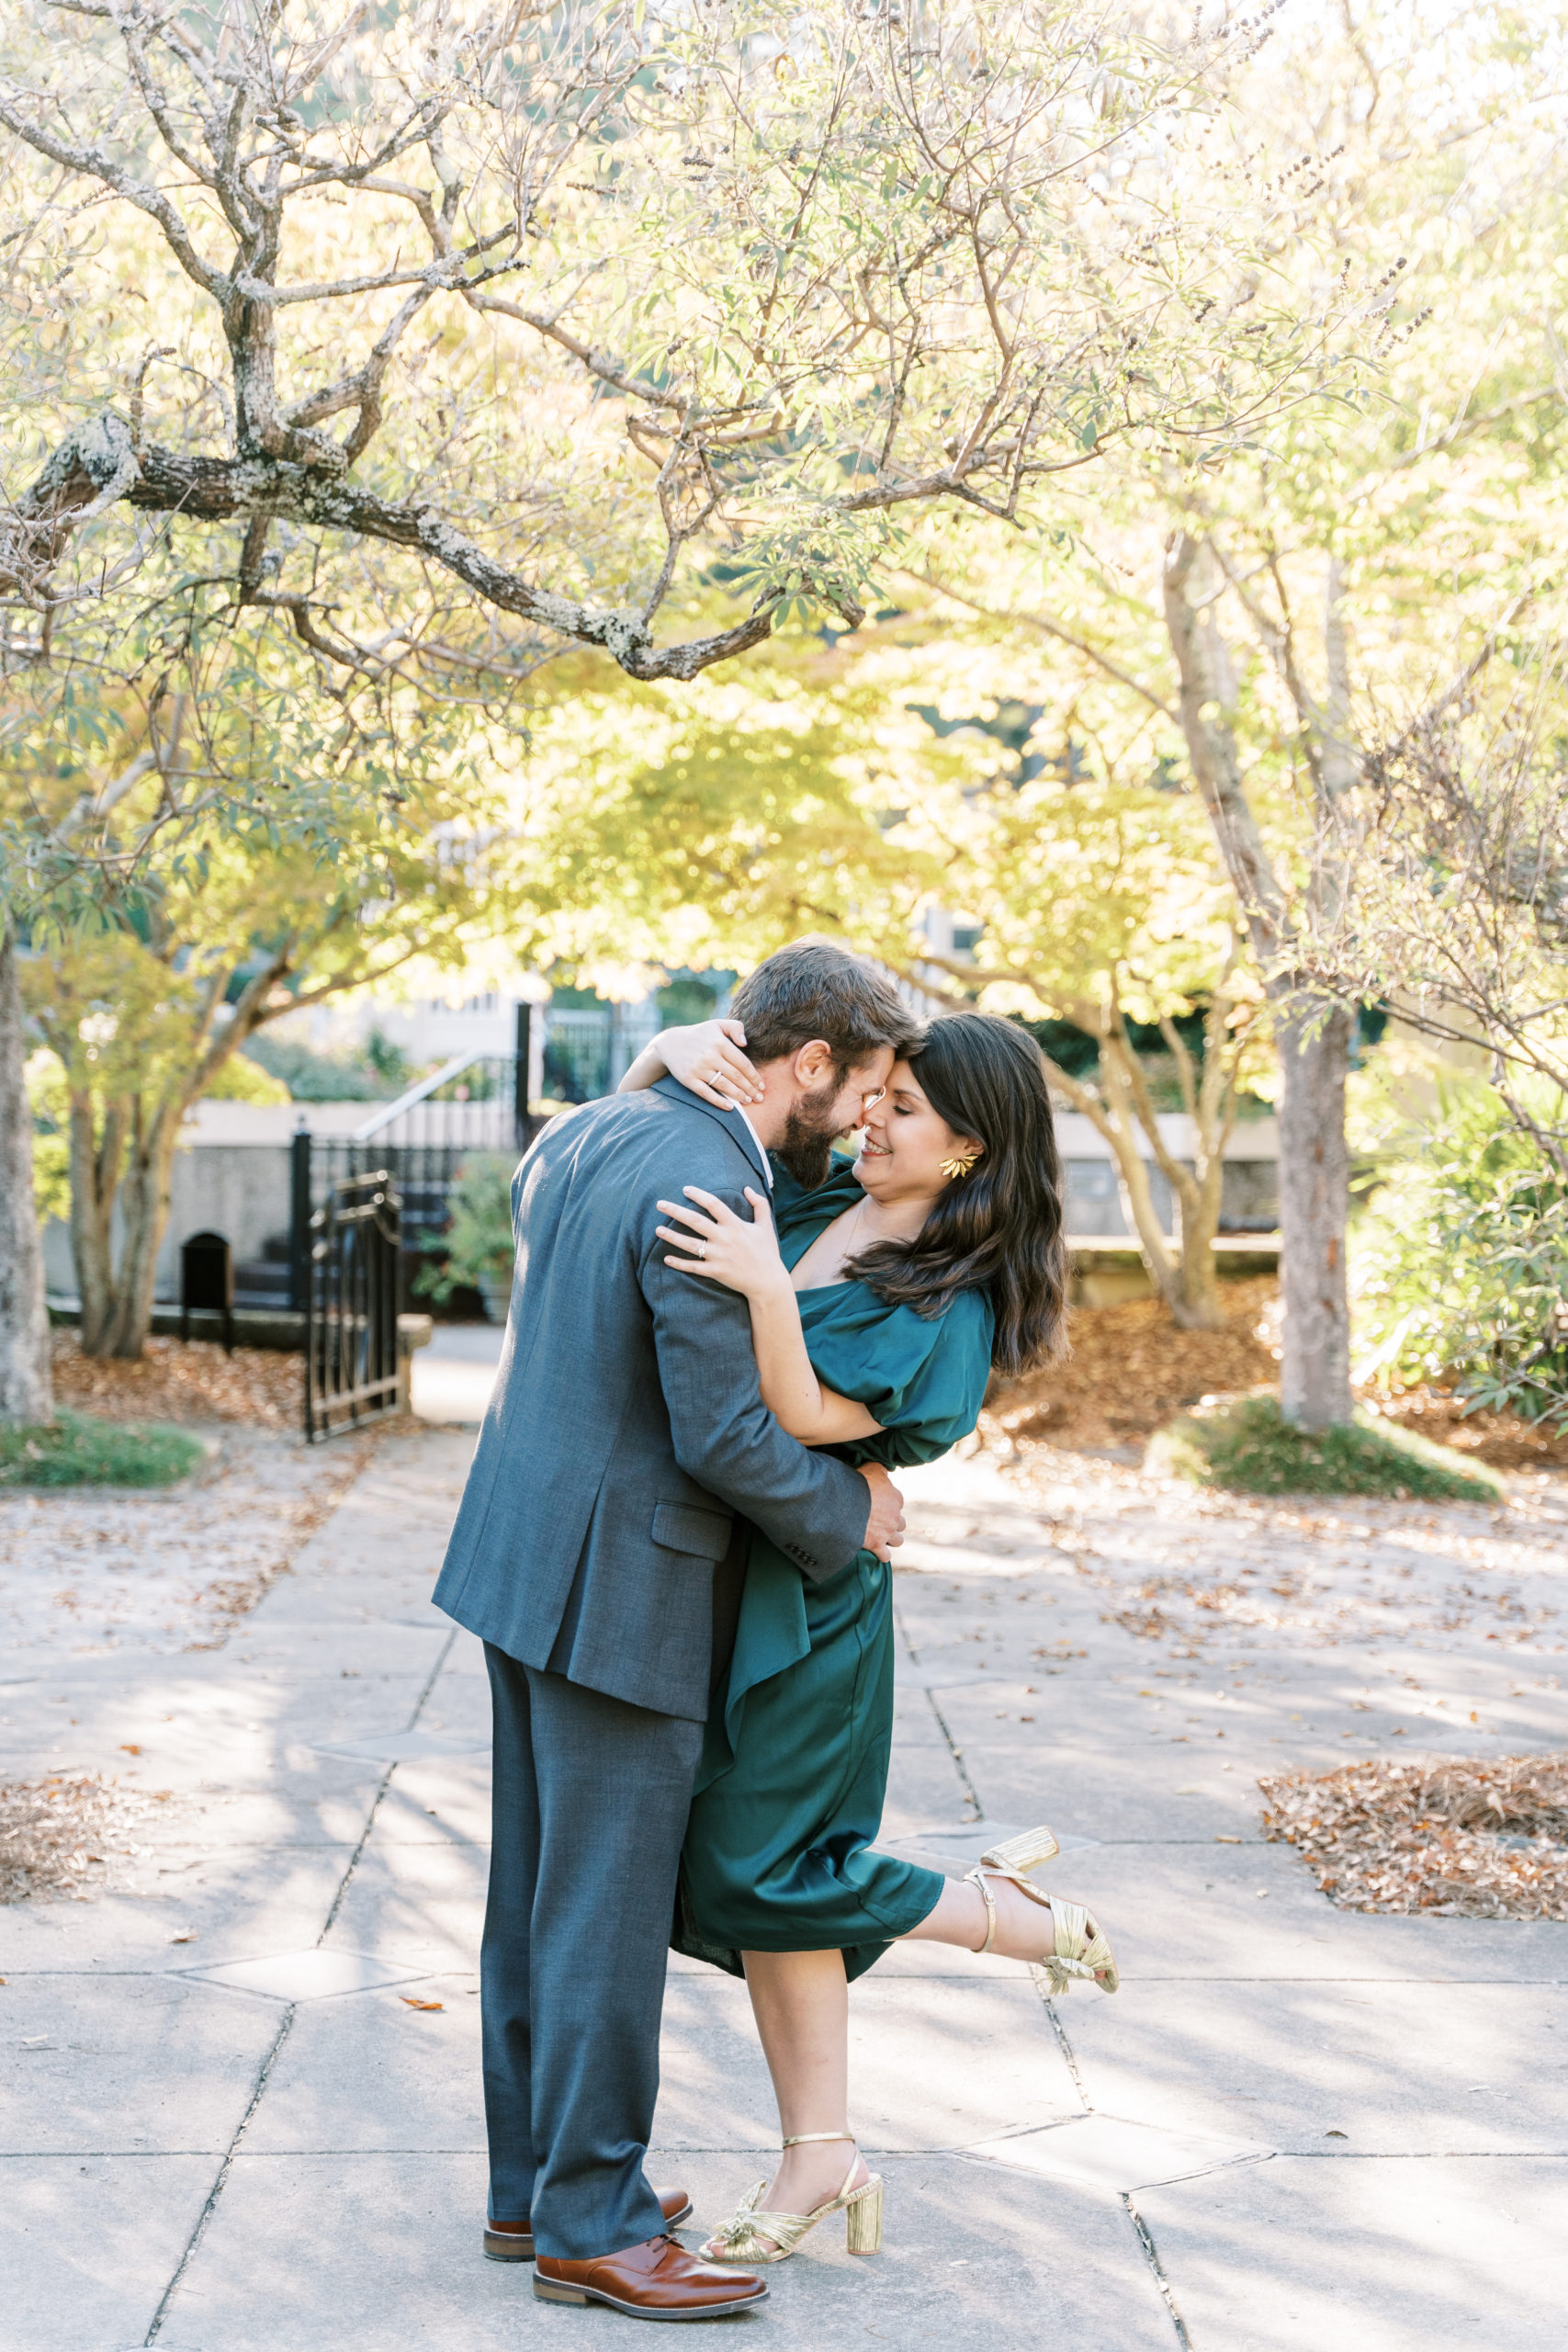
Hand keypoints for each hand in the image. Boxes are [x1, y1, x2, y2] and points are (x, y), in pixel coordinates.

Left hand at [656, 1185, 785, 1299]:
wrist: (768, 1282)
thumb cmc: (767, 1252)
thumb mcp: (766, 1226)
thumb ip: (759, 1204)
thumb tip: (747, 1188)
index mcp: (736, 1225)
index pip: (714, 1204)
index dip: (699, 1195)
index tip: (685, 1189)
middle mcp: (725, 1238)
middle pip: (695, 1221)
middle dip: (675, 1211)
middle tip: (659, 1204)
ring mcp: (719, 1256)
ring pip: (690, 1244)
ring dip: (672, 1236)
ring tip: (657, 1229)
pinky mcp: (715, 1271)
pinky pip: (693, 1267)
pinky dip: (679, 1264)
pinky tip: (666, 1258)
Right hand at [658, 1019, 763, 1109]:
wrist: (670, 1043)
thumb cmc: (699, 1034)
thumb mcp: (717, 1024)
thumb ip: (735, 1028)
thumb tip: (745, 1043)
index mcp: (719, 1043)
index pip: (743, 1063)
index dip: (754, 1076)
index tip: (762, 1086)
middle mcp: (710, 1056)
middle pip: (736, 1076)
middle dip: (750, 1089)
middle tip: (759, 1098)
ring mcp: (698, 1068)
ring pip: (724, 1086)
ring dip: (739, 1096)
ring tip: (748, 1101)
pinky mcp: (688, 1079)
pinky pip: (706, 1093)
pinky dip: (719, 1102)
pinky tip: (730, 1108)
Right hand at [858, 1462, 904, 1561]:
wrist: (846, 1503)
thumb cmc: (858, 1484)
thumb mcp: (872, 1468)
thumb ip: (881, 1470)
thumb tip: (885, 1471)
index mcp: (896, 1498)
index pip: (898, 1503)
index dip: (889, 1505)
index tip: (879, 1505)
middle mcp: (895, 1516)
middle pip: (900, 1523)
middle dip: (892, 1523)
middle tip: (879, 1522)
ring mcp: (887, 1532)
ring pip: (897, 1540)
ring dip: (890, 1539)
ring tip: (881, 1538)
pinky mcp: (877, 1545)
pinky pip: (885, 1556)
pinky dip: (882, 1555)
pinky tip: (877, 1552)